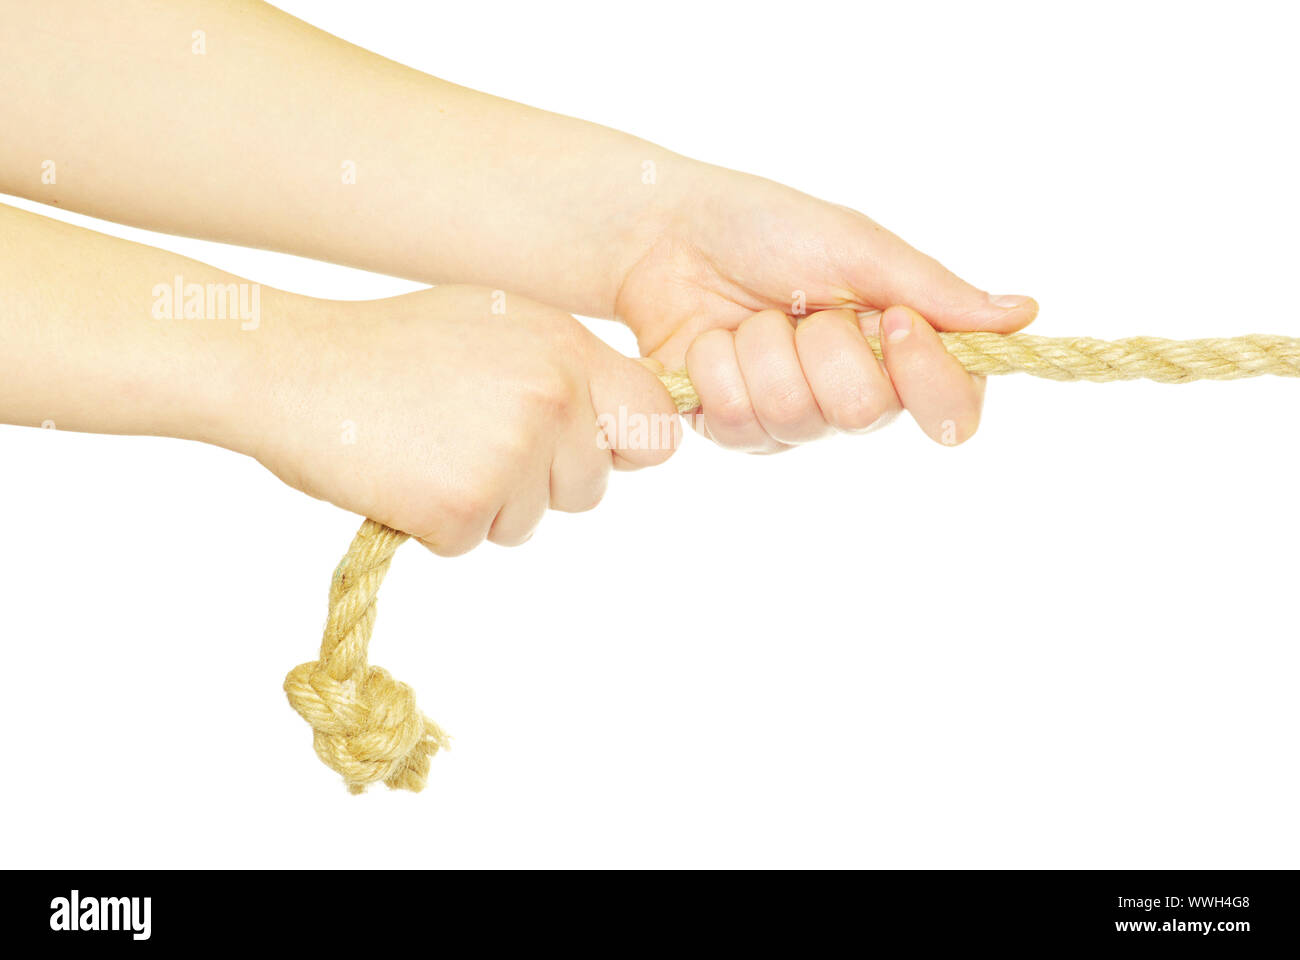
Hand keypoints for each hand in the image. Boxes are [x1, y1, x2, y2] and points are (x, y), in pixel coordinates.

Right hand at [248, 286, 678, 553]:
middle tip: (471, 442)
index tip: (596, 451)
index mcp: (566, 349)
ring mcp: (510, 453)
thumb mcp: (497, 329)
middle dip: (541, 483)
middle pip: (592, 488)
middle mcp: (552, 398)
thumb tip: (623, 426)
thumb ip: (565, 372)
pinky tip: (402, 476)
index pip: (657, 425)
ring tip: (429, 450)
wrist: (291, 369)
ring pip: (533, 520)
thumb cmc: (391, 350)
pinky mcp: (462, 504)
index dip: (628, 447)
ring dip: (488, 505)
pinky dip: (438, 526)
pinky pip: (475, 542)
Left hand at [617, 162, 1037, 450]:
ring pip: (795, 416)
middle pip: (866, 415)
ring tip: (751, 317)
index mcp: (901, 351)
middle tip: (799, 304)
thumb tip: (1025, 314)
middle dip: (826, 345)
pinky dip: (718, 366)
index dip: (927, 376)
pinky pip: (735, 420)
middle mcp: (854, 395)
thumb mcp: (855, 246)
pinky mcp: (734, 430)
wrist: (670, 233)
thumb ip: (933, 290)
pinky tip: (713, 340)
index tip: (894, 321)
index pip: (954, 410)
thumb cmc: (767, 228)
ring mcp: (793, 420)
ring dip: (764, 349)